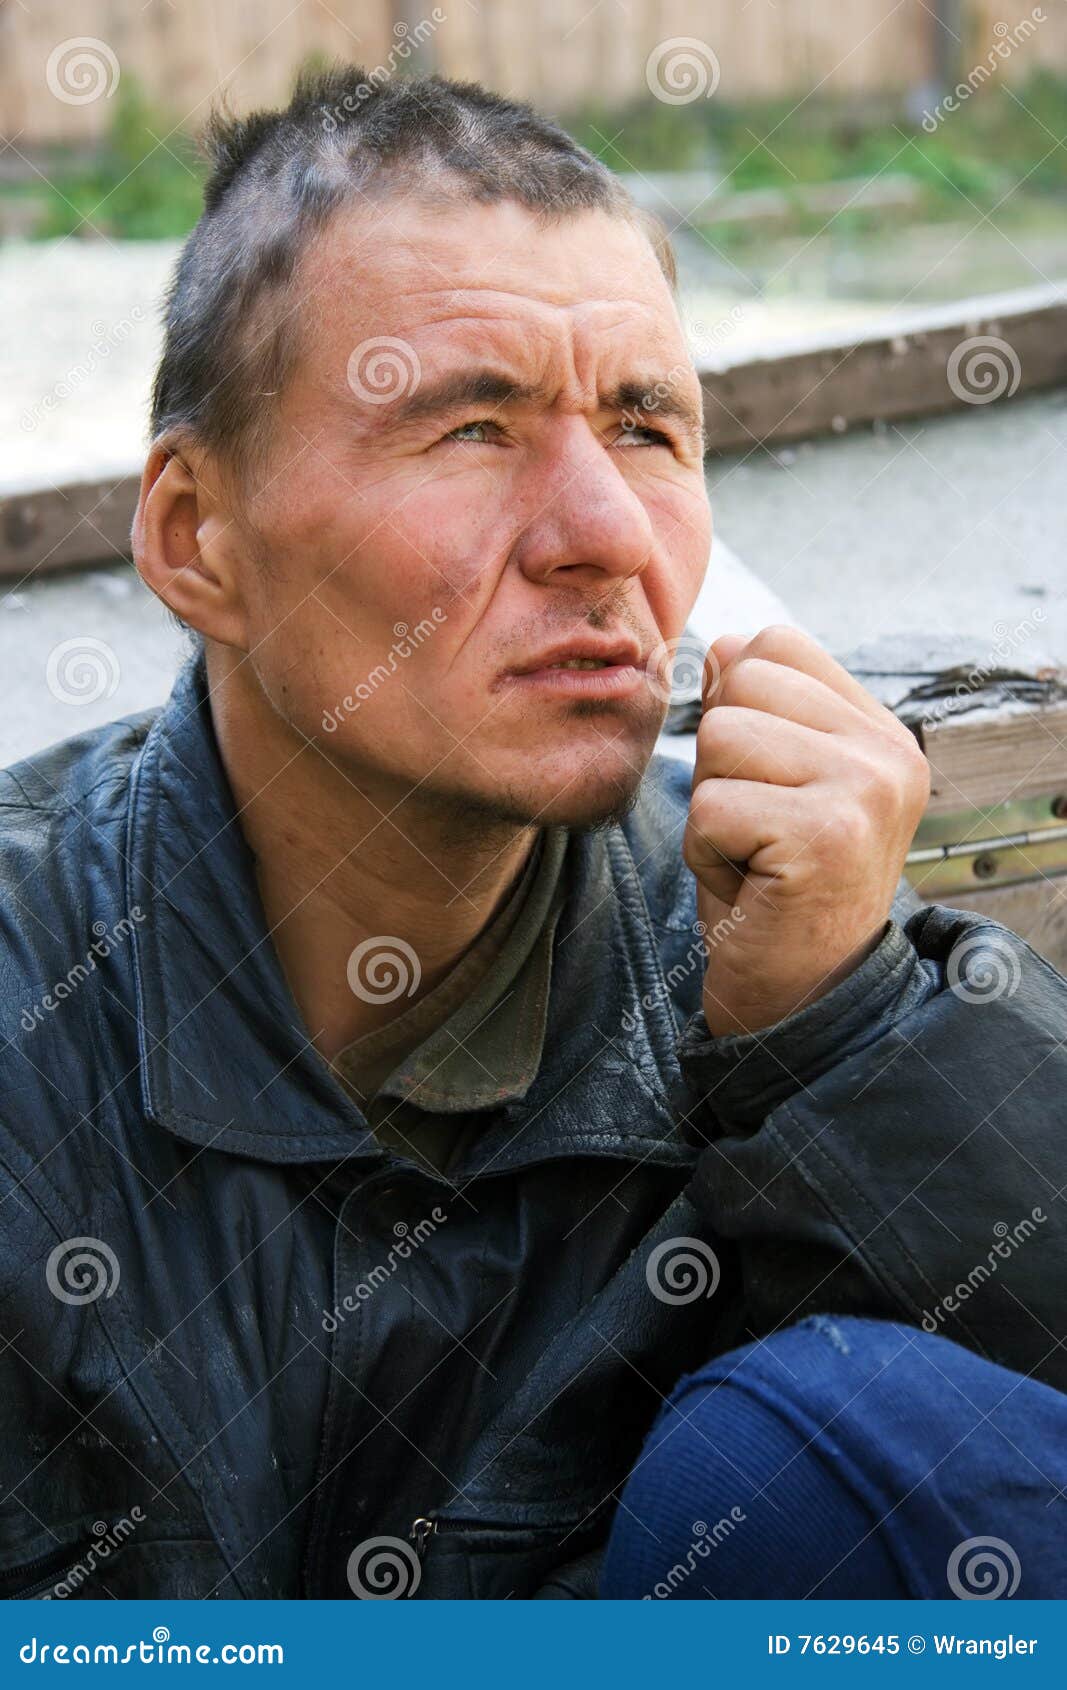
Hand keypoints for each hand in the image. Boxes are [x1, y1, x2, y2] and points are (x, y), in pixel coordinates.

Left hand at [684, 625, 929, 1036]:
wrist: (799, 998)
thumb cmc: (772, 890)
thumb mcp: (765, 784)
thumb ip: (752, 711)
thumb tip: (720, 643)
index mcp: (880, 731)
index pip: (776, 643)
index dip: (735, 706)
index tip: (763, 785)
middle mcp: (888, 752)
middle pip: (739, 681)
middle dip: (717, 761)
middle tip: (755, 831)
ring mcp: (866, 790)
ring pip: (718, 737)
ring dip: (709, 808)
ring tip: (752, 857)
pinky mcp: (827, 834)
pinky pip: (710, 807)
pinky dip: (706, 854)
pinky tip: (750, 887)